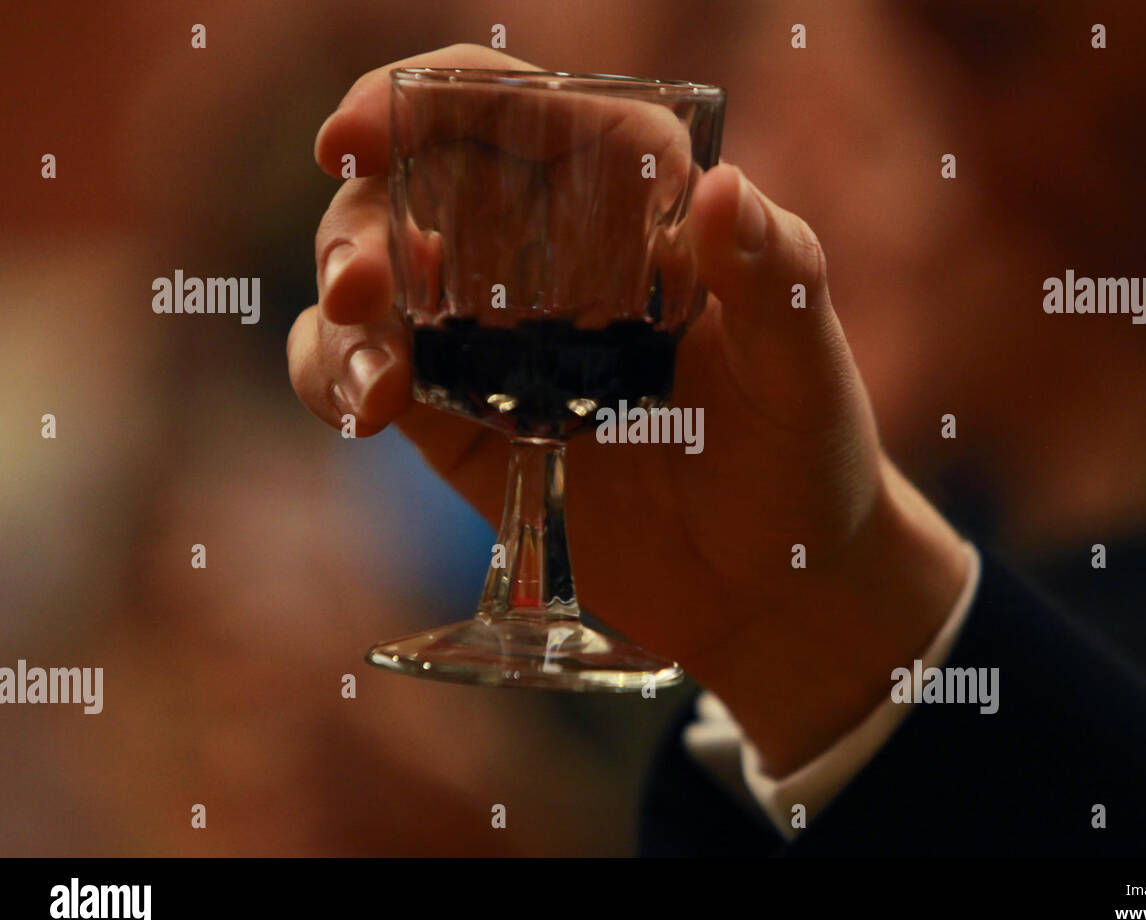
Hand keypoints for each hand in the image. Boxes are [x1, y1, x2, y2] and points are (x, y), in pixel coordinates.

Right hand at [288, 45, 970, 775]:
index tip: (363, 133)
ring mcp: (494, 340)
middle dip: (363, 223)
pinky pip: (364, 374)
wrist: (765, 585)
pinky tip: (364, 412)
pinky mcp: (459, 421)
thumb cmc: (801, 452)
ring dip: (343, 312)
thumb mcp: (803, 362)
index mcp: (630, 208)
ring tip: (373, 382)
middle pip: (417, 191)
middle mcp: (549, 258)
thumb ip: (774, 273)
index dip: (430, 101)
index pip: (517, 113)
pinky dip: (335, 378)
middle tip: (360, 288)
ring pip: (373, 279)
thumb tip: (724, 189)